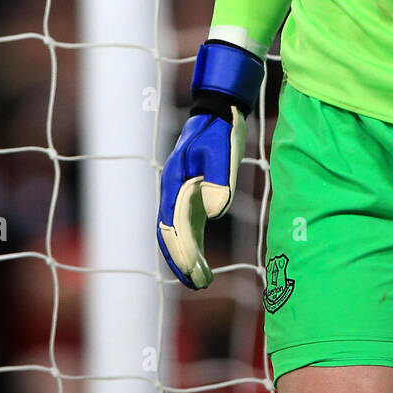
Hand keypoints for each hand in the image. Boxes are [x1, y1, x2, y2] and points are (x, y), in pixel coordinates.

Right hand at [157, 40, 262, 288]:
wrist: (218, 109)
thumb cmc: (220, 128)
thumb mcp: (222, 148)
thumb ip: (220, 178)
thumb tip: (216, 211)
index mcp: (175, 180)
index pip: (173, 223)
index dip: (182, 250)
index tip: (193, 271)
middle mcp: (173, 189)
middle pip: (171, 233)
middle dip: (182, 261)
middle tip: (198, 284)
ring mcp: (180, 191)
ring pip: (177, 231)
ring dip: (186, 256)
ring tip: (199, 281)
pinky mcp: (192, 191)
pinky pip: (187, 223)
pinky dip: (192, 243)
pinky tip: (199, 259)